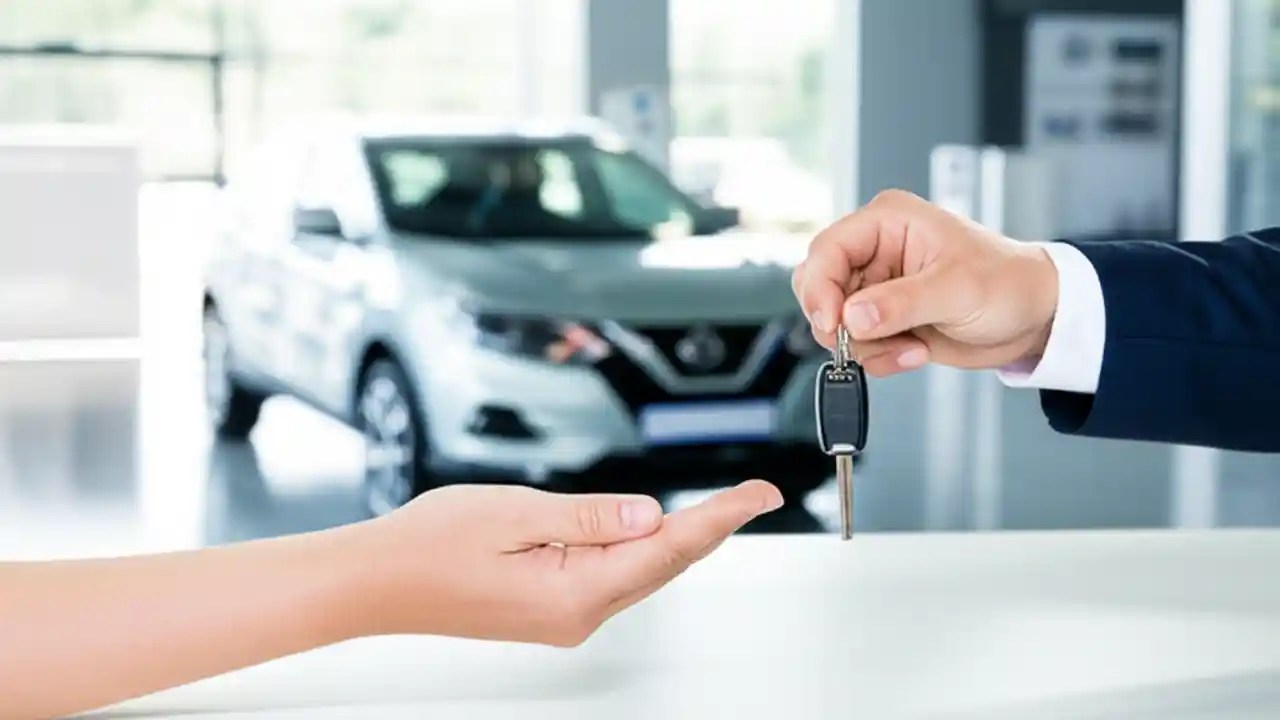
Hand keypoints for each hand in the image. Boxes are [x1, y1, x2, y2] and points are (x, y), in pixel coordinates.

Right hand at [350, 481, 783, 645]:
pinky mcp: (551, 612)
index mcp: (574, 593)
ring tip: (718, 508)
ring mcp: (564, 619)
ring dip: (677, 540)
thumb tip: (650, 515)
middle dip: (711, 527)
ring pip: (639, 572)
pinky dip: (639, 551)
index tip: (760, 496)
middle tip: (753, 494)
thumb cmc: (431, 545)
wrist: (378, 583)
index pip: (668, 550)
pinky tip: (650, 530)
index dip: (721, 519)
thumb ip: (590, 516)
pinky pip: (611, 577)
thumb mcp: (515, 512)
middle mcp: (577, 616)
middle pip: (662, 565)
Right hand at [792, 190, 1059, 376]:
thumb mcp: (957, 289)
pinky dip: (880, 357)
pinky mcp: (884, 318)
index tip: (832, 323)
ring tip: (910, 346)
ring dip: (868, 346)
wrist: (1034, 317)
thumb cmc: (1009, 282)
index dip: (820, 288)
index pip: (828, 250)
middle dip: (839, 323)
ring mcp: (877, 287)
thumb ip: (901, 302)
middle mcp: (876, 251)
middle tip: (866, 342)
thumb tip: (853, 317)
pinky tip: (915, 351)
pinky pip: (857, 344)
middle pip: (820, 287)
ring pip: (835, 322)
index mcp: (888, 222)